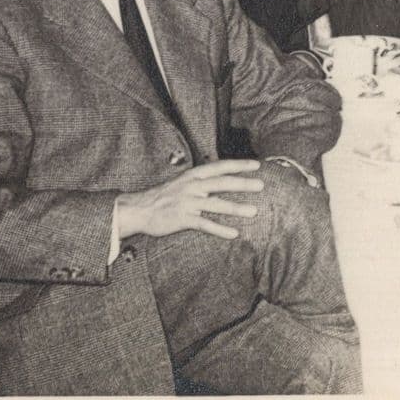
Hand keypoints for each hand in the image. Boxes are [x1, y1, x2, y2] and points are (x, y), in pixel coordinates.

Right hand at [113, 159, 262, 240]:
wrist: (139, 209)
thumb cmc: (165, 196)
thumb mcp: (184, 182)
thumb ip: (203, 180)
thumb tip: (224, 178)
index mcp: (194, 175)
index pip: (220, 166)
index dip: (239, 165)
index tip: (257, 165)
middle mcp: (192, 186)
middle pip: (221, 183)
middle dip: (242, 183)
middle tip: (261, 185)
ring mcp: (188, 202)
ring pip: (216, 204)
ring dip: (236, 208)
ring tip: (253, 211)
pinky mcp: (183, 219)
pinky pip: (205, 224)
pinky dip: (220, 229)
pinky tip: (234, 233)